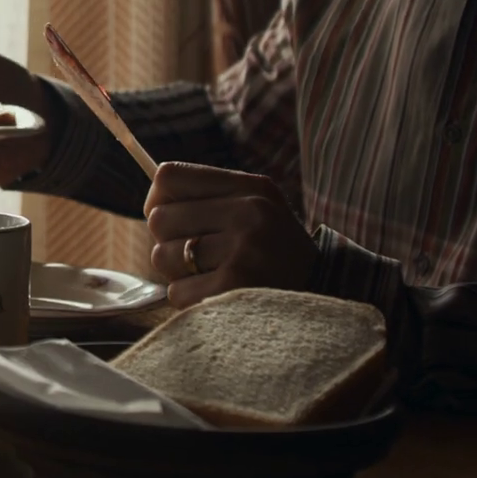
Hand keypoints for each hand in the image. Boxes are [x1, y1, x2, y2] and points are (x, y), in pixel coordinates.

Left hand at [144, 162, 317, 307]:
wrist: (325, 300)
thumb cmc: (274, 253)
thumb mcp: (257, 210)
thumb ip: (208, 199)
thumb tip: (150, 202)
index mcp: (252, 188)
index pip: (169, 177)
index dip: (157, 200)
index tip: (171, 219)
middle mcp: (249, 213)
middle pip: (159, 220)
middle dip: (170, 242)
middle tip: (202, 257)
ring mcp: (244, 251)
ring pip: (162, 257)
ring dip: (179, 273)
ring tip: (214, 276)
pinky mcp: (235, 288)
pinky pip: (177, 292)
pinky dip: (191, 299)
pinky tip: (220, 297)